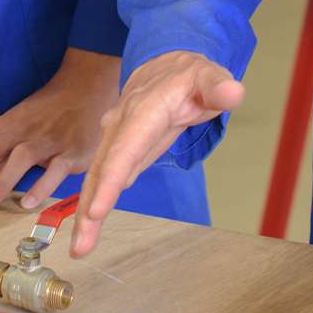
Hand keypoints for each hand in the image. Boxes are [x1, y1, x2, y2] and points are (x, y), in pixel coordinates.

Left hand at [0, 48, 121, 212]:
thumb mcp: (15, 127)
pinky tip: (28, 203)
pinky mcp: (71, 151)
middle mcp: (21, 131)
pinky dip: (41, 185)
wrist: (86, 87)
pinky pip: (56, 169)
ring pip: (20, 157)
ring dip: (1, 183)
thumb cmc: (45, 112)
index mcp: (2, 125)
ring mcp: (47, 140)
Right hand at [71, 50, 243, 256]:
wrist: (165, 65)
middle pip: (104, 169)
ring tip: (80, 247)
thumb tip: (233, 92)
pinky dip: (94, 203)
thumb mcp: (208, 75)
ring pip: (98, 177)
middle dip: (90, 208)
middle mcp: (122, 125)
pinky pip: (104, 178)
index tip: (96, 210)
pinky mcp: (118, 151)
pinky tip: (88, 229)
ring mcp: (116, 138)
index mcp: (144, 109)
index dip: (112, 179)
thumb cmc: (188, 75)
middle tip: (80, 246)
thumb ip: (219, 86)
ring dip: (87, 213)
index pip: (126, 147)